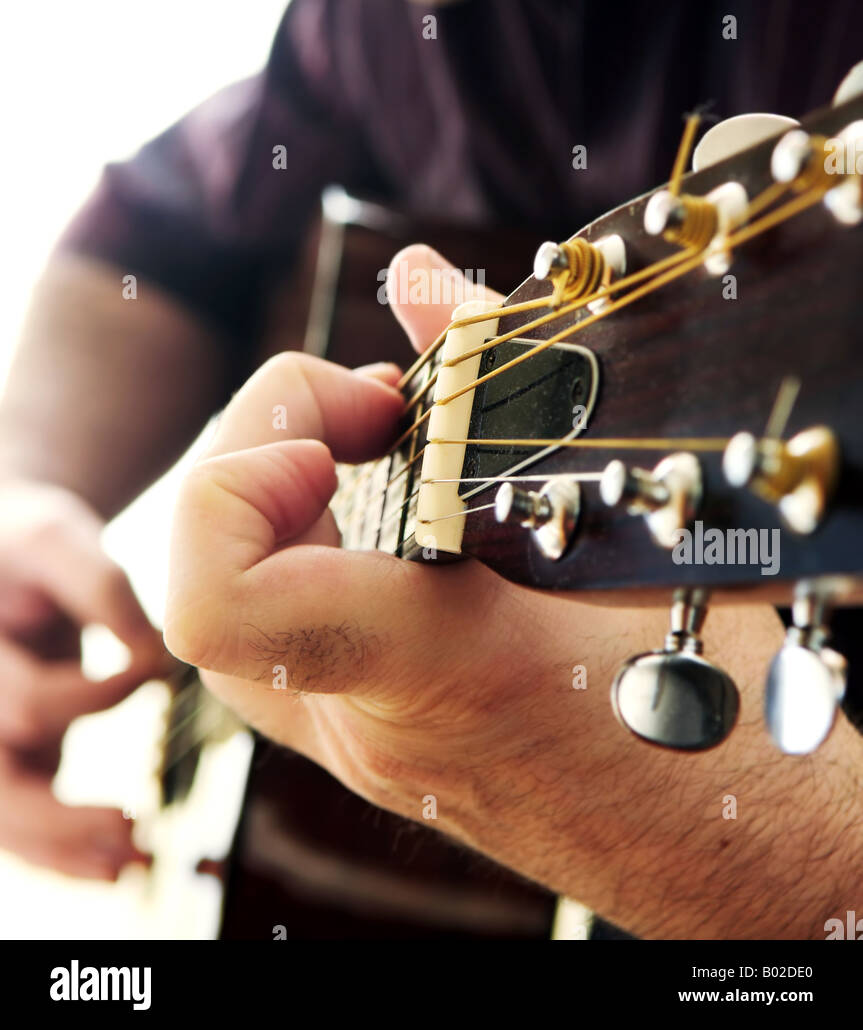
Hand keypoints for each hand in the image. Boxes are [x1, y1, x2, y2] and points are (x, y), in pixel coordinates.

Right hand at [0, 479, 168, 878]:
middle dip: (59, 820)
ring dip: (65, 850)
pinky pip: (19, 824)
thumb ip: (101, 588)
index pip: (26, 703)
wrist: (3, 555)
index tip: (153, 668)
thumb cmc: (27, 542)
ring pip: (4, 822)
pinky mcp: (7, 759)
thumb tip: (153, 653)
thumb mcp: (58, 539)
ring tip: (134, 859)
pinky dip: (61, 852)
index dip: (94, 695)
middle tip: (131, 826)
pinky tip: (116, 865)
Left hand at [166, 247, 861, 938]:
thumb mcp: (643, 533)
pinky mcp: (376, 729)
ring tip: (392, 433)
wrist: (746, 863)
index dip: (235, 485)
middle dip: (265, 438)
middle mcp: (367, 721)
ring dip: (284, 476)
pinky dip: (316, 524)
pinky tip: (406, 492)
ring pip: (225, 595)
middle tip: (380, 403)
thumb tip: (419, 274)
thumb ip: (516, 393)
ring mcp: (360, 736)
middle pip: (192, 570)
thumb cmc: (728, 717)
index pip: (216, 606)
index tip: (355, 422)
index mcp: (437, 675)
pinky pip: (283, 616)